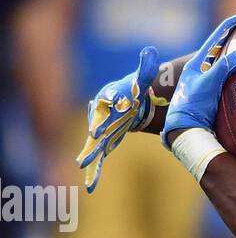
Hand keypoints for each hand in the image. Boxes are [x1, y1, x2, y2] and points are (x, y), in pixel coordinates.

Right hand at [77, 45, 161, 191]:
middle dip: (95, 135)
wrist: (131, 103)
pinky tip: (89, 185)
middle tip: (95, 141)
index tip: (102, 122)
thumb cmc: (135, 90)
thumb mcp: (142, 78)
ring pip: (94, 144)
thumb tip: (149, 52)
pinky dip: (94, 169)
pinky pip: (99, 155)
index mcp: (107, 98)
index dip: (103, 114)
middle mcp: (100, 114)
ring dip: (90, 155)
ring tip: (84, 166)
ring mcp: (102, 130)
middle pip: (97, 125)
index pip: (104, 105)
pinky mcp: (105, 142)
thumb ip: (145, 67)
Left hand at [162, 14, 235, 145]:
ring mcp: (209, 87)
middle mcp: (202, 74)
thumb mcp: (207, 83)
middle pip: (221, 53)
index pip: (214, 40)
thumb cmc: (192, 106)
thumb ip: (223, 67)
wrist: (186, 132)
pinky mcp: (216, 100)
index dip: (228, 26)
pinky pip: (231, 84)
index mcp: (197, 66)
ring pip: (226, 69)